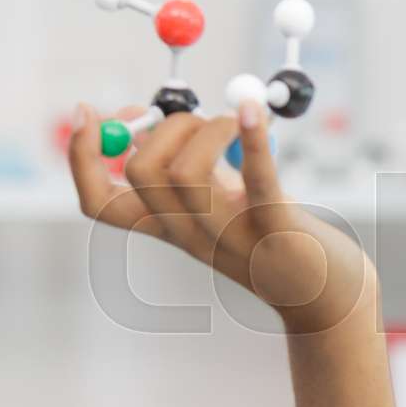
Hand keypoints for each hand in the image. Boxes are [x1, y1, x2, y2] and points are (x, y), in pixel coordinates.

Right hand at [67, 100, 375, 333]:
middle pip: (143, 173)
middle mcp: (189, 235)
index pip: (96, 202)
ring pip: (185, 174)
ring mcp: (231, 235)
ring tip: (236, 121)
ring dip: (207, 127)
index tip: (88, 111)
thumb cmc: (269, 238)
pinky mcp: (278, 229)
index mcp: (168, 229)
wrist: (325, 297)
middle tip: (201, 119)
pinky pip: (258, 181)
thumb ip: (183, 169)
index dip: (80, 156)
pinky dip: (252, 140)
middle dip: (163, 125)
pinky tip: (252, 109)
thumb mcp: (215, 204)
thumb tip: (146, 119)